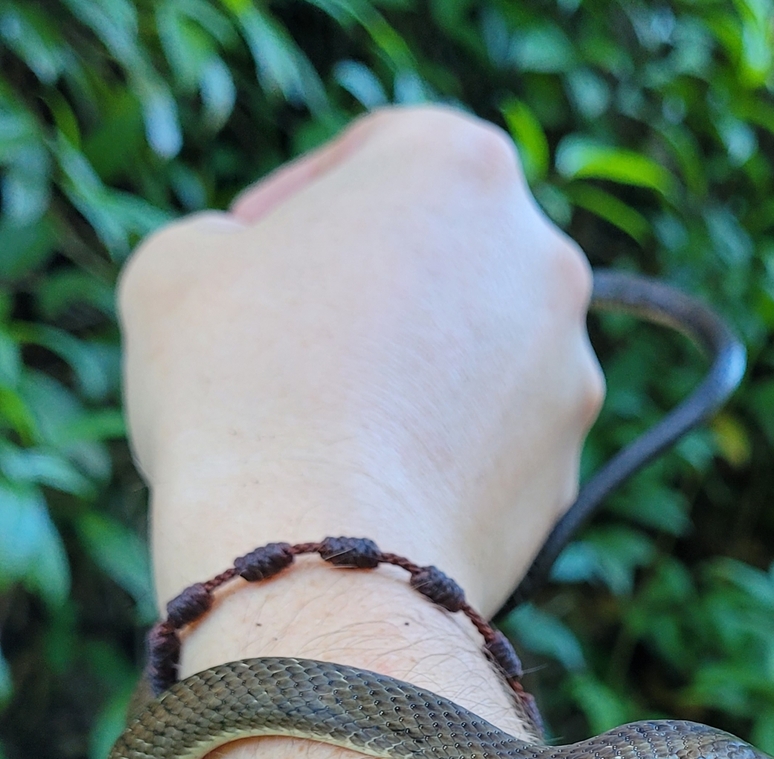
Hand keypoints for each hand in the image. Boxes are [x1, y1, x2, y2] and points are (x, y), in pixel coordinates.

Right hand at [119, 105, 602, 615]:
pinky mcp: (568, 469)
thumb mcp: (179, 267)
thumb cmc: (238, 391)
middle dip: (370, 291)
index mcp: (460, 168)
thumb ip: (229, 243)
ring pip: (477, 354)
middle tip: (293, 344)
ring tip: (330, 425)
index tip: (255, 256)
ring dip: (413, 374)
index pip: (380, 158)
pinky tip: (376, 480)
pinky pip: (494, 439)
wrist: (323, 561)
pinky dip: (445, 448)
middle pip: (442, 259)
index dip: (304, 202)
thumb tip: (258, 281)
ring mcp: (569, 371)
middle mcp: (543, 259)